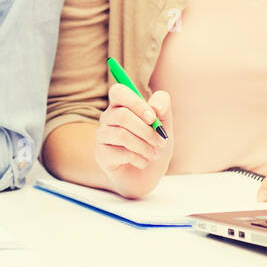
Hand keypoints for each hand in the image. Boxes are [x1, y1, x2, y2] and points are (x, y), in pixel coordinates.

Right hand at [95, 83, 172, 197]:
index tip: (153, 117)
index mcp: (121, 105)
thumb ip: (162, 106)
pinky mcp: (101, 154)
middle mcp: (108, 117)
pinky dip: (138, 159)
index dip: (136, 103)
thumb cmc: (154, 144)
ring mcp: (102, 136)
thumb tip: (155, 107)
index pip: (118, 92)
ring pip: (121, 135)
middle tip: (161, 142)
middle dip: (147, 131)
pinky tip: (142, 162)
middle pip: (122, 116)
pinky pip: (120, 153)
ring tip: (154, 154)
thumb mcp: (165, 123)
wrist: (148, 174)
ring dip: (144, 147)